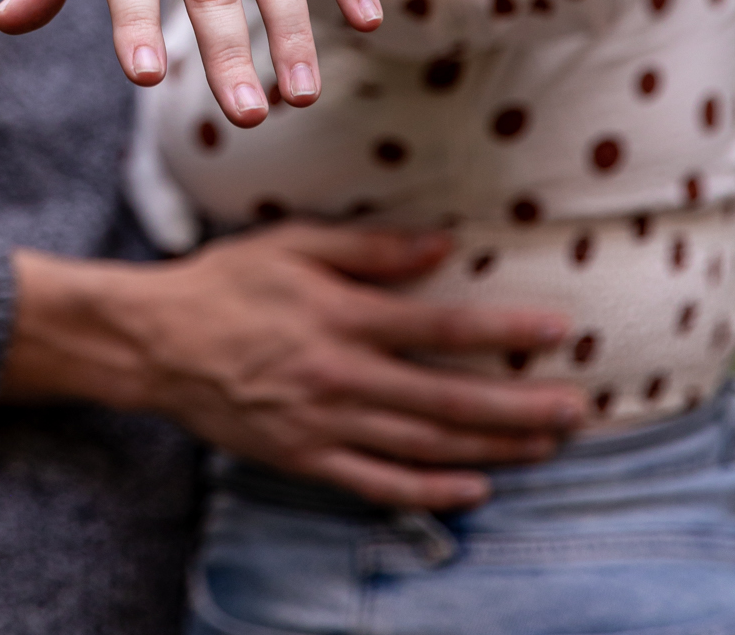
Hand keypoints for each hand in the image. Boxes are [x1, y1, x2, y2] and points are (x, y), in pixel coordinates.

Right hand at [2, 223, 586, 510]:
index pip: (442, 326)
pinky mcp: (305, 459)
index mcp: (342, 317)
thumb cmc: (228, 282)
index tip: (559, 330)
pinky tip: (473, 488)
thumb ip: (371, 249)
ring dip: (491, 447)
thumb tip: (441, 245)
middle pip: (448, 399)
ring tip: (545, 444)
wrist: (157, 343)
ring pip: (424, 445)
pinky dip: (429, 491)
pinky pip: (378, 484)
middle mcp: (342, 377)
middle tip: (577, 408)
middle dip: (519, 406)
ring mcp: (325, 425)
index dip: (505, 328)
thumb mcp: (295, 244)